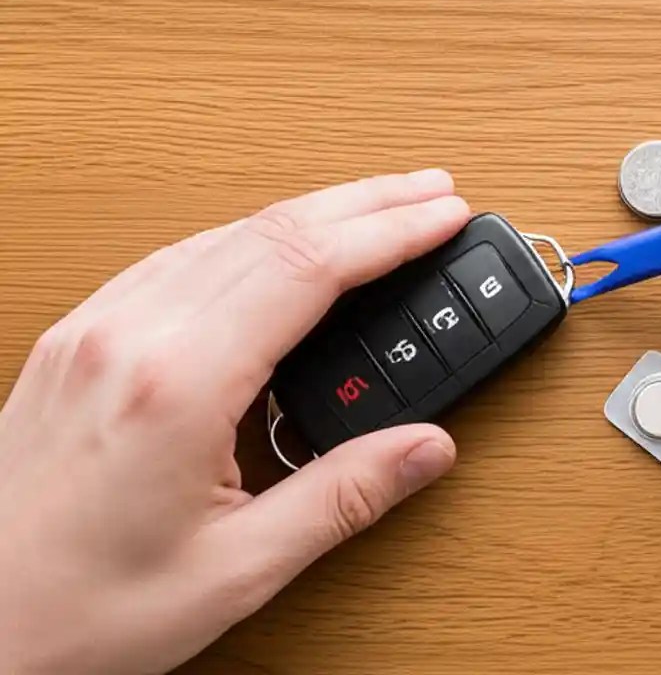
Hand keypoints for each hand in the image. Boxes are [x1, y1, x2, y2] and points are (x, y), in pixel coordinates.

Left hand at [0, 169, 469, 673]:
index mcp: (176, 384)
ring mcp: (95, 331)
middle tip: (431, 192)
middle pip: (271, 231)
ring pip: (223, 233)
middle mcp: (129, 336)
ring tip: (373, 211)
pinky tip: (276, 246)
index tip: (443, 216)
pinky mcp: (77, 341)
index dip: (388, 232)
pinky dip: (249, 238)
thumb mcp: (235, 568)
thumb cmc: (76, 610)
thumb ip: (342, 496)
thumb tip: (425, 446)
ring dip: (310, 215)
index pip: (307, 268)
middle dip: (366, 204)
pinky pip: (178, 258)